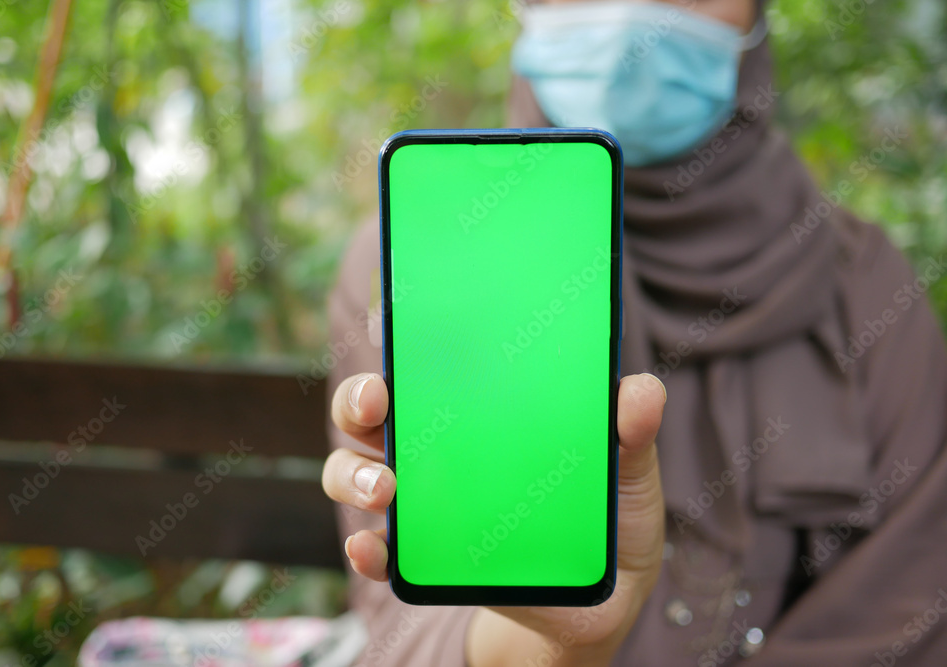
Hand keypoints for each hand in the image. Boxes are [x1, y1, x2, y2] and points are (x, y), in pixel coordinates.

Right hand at [322, 372, 665, 666]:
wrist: (601, 598)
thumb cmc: (606, 516)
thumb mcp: (625, 471)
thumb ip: (630, 431)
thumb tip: (641, 390)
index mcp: (476, 412)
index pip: (425, 366)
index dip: (399, 339)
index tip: (391, 323)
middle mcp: (436, 449)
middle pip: (370, 413)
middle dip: (358, 399)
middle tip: (375, 402)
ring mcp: (423, 503)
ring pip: (354, 472)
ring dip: (353, 474)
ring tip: (386, 487)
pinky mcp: (422, 559)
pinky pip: (378, 551)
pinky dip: (367, 549)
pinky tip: (373, 548)